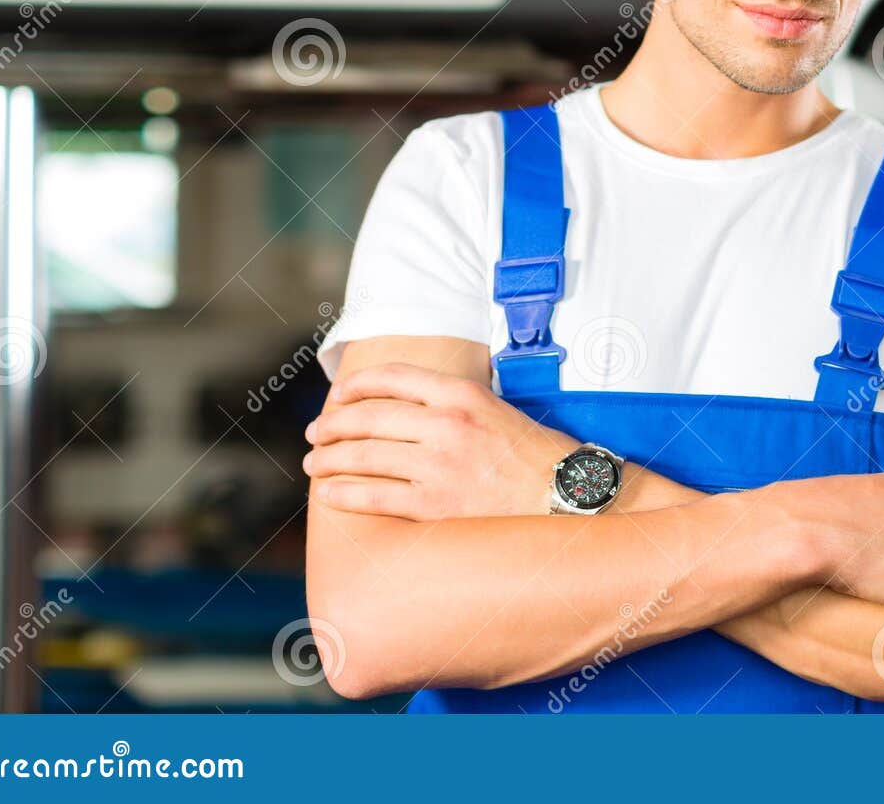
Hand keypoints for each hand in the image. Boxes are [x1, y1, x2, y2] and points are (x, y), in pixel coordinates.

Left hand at [303, 362, 576, 519]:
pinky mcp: (437, 505)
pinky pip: (375, 497)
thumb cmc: (537, 455)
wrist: (569, 496)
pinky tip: (330, 493)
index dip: (357, 385)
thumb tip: (404, 408)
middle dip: (333, 424)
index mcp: (462, 395)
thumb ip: (453, 404)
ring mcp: (440, 466)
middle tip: (316, 433)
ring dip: (330, 459)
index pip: (394, 377)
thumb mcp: (497, 410)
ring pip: (364, 456)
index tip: (339, 396)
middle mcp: (447, 424)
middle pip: (370, 417)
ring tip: (315, 464)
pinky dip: (344, 493)